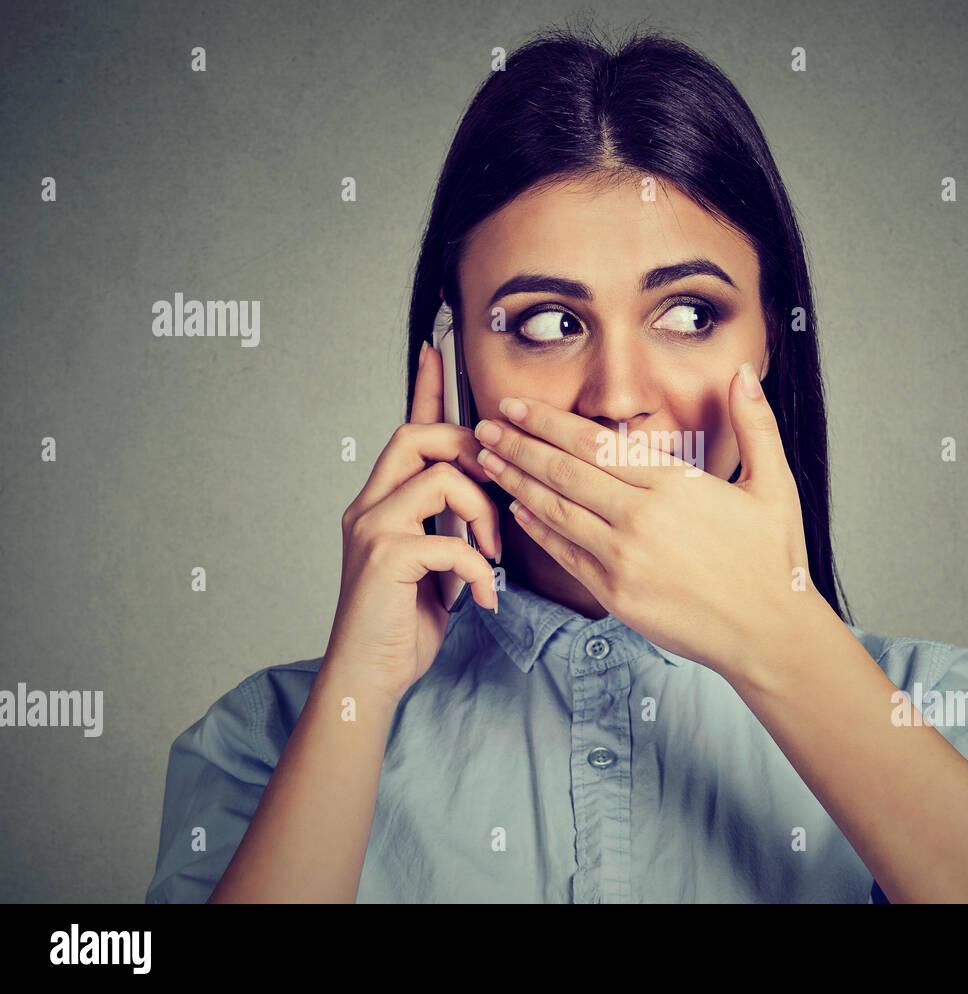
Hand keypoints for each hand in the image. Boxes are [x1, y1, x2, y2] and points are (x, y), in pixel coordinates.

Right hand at [324, 342, 501, 699]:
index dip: (424, 390)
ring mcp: (372, 528)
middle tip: (497, 488)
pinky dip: (477, 566)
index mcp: (383, 500)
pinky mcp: (383, 558)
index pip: (406, 430)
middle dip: (472, 450)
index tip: (437, 351)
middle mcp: (370, 504)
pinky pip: (448, 538)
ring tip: (493, 553)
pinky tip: (482, 595)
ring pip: (441, 477)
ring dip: (483, 510)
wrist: (370, 676)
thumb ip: (451, 527)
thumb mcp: (437, 565)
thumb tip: (491, 505)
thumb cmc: (403, 624)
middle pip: (420, 436)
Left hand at [473, 362, 818, 677]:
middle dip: (517, 446)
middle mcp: (640, 517)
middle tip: (483, 428)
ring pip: (555, 510)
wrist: (770, 634)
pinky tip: (517, 512)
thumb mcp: (775, 485)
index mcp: (674, 484)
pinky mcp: (614, 594)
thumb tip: (744, 373)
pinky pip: (564, 554)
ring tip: (487, 462)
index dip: (547, 422)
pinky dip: (536, 530)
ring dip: (515, 483)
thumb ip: (756, 425)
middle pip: (562, 471)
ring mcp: (623, 558)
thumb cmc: (773, 561)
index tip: (516, 408)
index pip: (593, 442)